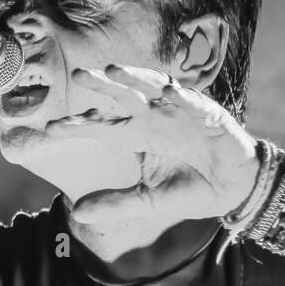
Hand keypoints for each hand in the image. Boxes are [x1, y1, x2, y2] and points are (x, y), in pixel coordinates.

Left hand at [50, 64, 259, 226]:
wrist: (233, 192)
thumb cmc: (191, 189)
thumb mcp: (148, 201)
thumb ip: (115, 204)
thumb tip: (78, 214)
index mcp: (140, 135)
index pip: (105, 125)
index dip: (80, 126)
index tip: (52, 129)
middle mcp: (157, 118)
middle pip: (125, 97)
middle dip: (103, 85)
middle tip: (80, 75)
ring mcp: (183, 114)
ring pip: (156, 90)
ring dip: (137, 79)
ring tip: (116, 71)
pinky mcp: (211, 117)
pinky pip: (195, 105)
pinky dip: (183, 99)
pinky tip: (169, 92)